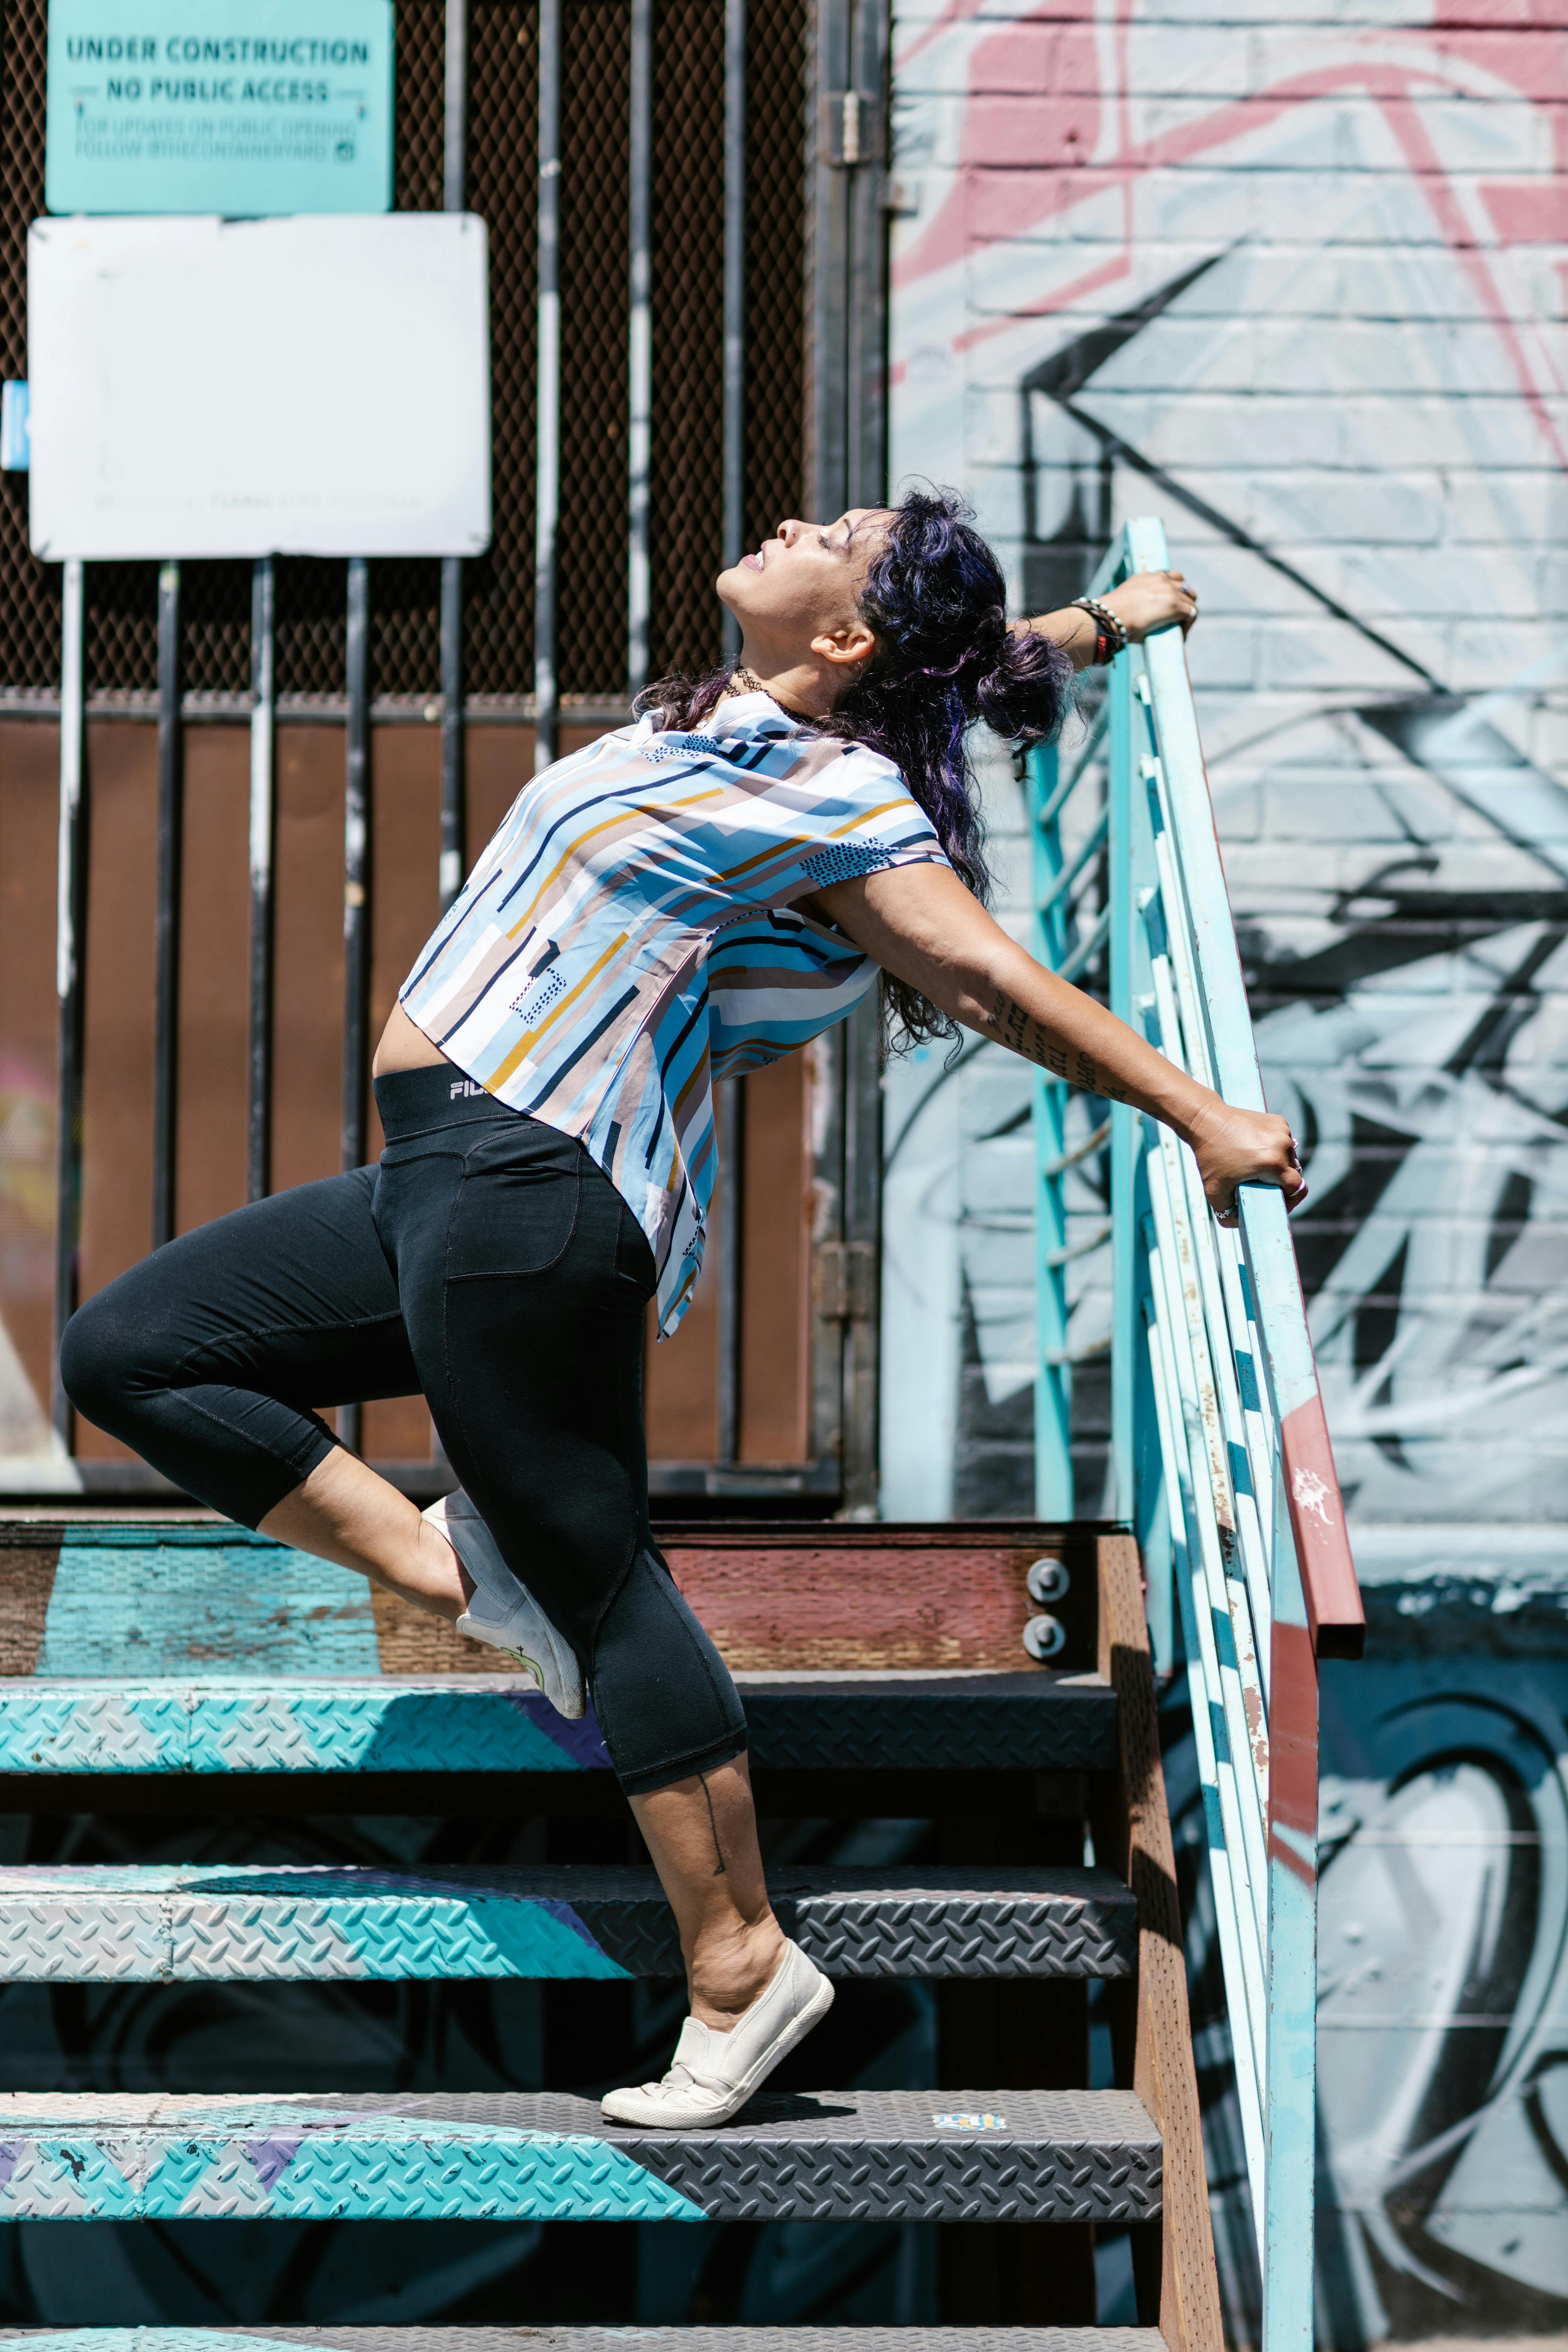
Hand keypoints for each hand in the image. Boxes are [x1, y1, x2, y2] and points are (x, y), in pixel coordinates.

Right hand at [1102, 569, 1198, 641]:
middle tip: (1178, 616)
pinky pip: (1191, 613)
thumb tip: (1141, 616)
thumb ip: (1138, 603)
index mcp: (1148, 577)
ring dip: (1188, 612)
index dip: (1174, 591)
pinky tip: (1181, 633)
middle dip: (1184, 600)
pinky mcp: (1175, 605)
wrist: (1111, 618)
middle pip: (1184, 586)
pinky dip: (1188, 624)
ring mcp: (1169, 591)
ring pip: (1191, 600)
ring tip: (1180, 626)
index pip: (1170, 577)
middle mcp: (1160, 580)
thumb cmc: (1113, 617)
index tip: (1170, 603)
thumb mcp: (1127, 601)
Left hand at [1184, 1098, 1305, 1226]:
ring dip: (1279, 1166)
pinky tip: (1258, 1151)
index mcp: (1273, 1163)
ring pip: (1290, 1158)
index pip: (1297, 1189)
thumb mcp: (1215, 1192)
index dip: (1290, 1200)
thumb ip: (1227, 1215)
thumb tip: (1241, 1225)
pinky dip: (1275, 1149)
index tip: (1277, 1201)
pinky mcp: (1279, 1121)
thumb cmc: (1210, 1157)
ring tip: (1259, 1169)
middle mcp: (1282, 1146)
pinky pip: (1284, 1143)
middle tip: (1264, 1187)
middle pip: (1293, 1174)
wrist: (1206, 1120)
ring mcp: (1282, 1131)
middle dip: (1282, 1183)